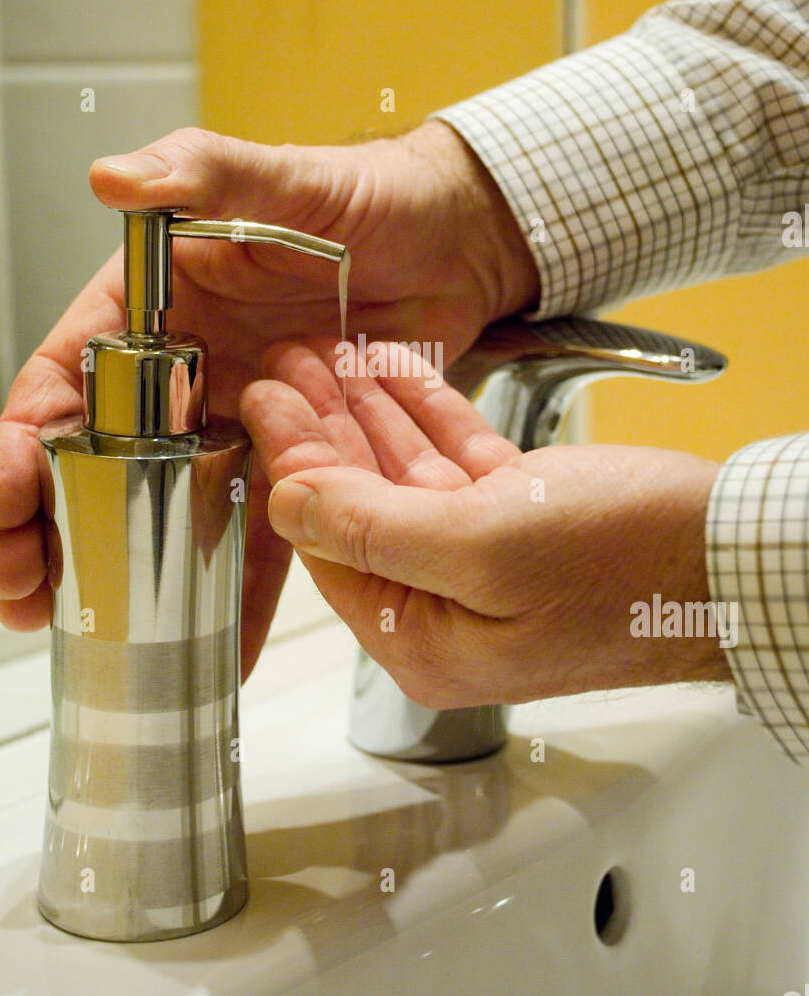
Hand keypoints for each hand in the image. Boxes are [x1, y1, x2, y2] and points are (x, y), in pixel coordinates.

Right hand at [0, 121, 537, 679]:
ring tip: (101, 636)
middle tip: (27, 591)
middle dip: (51, 529)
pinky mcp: (300, 462)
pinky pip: (265, 533)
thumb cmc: (366, 197)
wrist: (458, 242)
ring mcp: (242, 425)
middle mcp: (187, 374)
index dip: (24, 441)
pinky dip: (240, 591)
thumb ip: (200, 172)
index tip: (3, 498)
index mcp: (157, 308)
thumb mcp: (278, 177)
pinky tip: (221, 643)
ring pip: (168, 512)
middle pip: (97, 462)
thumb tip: (115, 176)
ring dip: (129, 577)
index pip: (66, 379)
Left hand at [241, 338, 729, 705]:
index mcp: (426, 638)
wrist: (732, 554)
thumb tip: (289, 506)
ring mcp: (488, 562)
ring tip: (327, 356)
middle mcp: (449, 607)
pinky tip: (395, 371)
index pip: (331, 546)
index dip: (293, 469)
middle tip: (285, 366)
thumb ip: (374, 529)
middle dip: (322, 431)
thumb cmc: (629, 566)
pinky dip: (428, 414)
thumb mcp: (485, 548)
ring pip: (406, 477)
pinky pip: (457, 462)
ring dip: (368, 413)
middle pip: (361, 506)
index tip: (263, 402)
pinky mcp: (524, 521)